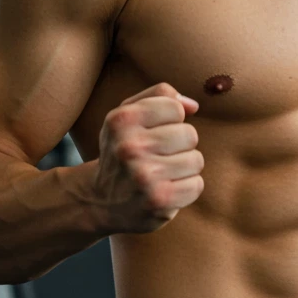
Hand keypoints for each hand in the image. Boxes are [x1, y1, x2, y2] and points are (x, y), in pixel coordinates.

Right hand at [92, 82, 203, 233]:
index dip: (172, 119)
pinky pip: (196, 185)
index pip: (175, 107)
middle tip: (159, 155)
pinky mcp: (159, 201)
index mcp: (122, 120)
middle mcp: (130, 147)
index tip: (156, 130)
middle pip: (189, 134)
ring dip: (184, 167)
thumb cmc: (123, 148)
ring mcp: (144, 176)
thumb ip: (160, 96)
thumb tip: (193, 106)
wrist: (100, 200)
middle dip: (180, 144)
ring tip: (162, 172)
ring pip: (196, 160)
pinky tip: (166, 189)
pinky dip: (186, 188)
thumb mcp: (129, 115)